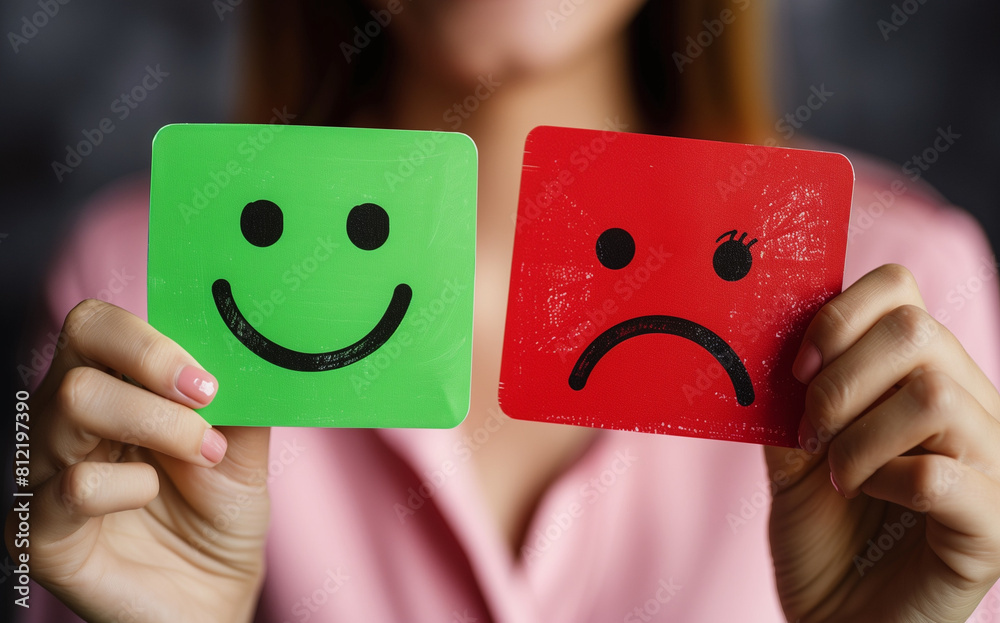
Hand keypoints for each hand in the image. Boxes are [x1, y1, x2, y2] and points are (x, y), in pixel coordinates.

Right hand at [5, 299, 270, 622]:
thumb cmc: (220, 516)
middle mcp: (66, 424)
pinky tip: (149, 499)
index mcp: (110, 390)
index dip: (148, 340)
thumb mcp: (243, 446)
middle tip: (209, 406)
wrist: (216, 596)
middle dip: (157, 373)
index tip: (207, 377)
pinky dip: (128, 487)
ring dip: (159, 424)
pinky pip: (73, 486)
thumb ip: (239, 395)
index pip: (95, 327)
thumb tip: (248, 344)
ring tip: (204, 456)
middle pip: (82, 357)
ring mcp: (46, 475)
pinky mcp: (38, 532)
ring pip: (73, 403)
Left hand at [765, 264, 999, 621]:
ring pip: (935, 396)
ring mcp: (992, 466)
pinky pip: (944, 475)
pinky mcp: (993, 527)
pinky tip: (868, 499)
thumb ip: (790, 394)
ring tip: (836, 476)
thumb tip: (761, 329)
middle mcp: (970, 410)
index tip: (797, 368)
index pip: (901, 292)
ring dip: (859, 437)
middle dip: (839, 381)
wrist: (836, 620)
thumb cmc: (822, 537)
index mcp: (923, 378)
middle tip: (811, 434)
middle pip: (918, 331)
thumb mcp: (791, 452)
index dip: (840, 315)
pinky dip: (886, 480)